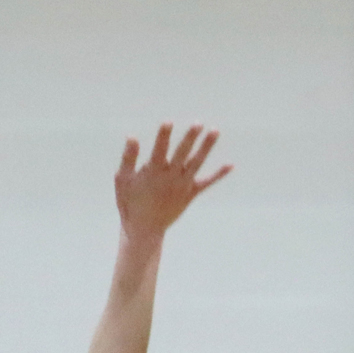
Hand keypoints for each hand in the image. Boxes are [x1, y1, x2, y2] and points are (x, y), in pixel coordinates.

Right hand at [116, 124, 231, 244]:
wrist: (144, 230)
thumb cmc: (130, 202)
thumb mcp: (122, 181)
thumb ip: (128, 159)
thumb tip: (131, 136)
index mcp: (152, 173)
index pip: (159, 151)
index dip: (163, 137)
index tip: (168, 122)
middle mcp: (170, 178)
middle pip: (182, 154)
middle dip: (189, 139)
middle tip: (198, 124)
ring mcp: (182, 186)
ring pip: (196, 163)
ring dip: (206, 148)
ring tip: (215, 131)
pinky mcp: (190, 194)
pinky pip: (206, 183)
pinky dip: (218, 175)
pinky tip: (230, 165)